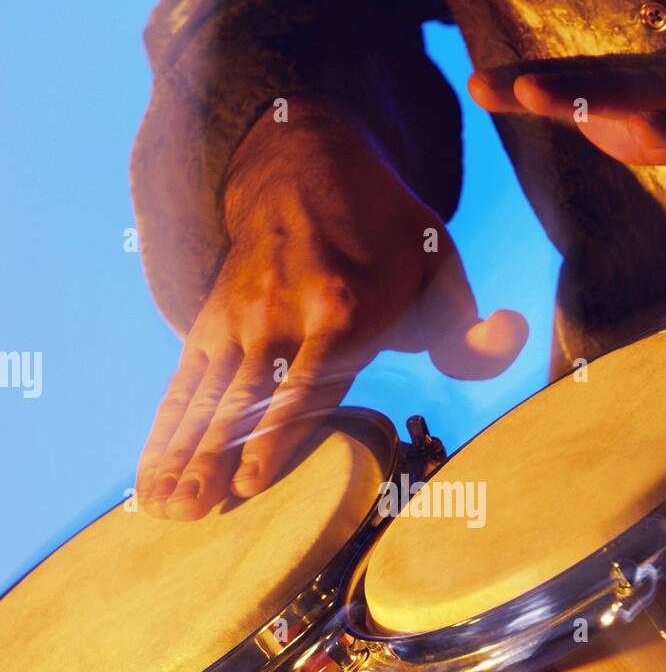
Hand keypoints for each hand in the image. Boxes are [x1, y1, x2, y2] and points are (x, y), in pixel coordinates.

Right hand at [137, 98, 526, 519]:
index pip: (307, 379)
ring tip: (167, 505)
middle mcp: (279, 312)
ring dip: (182, 453)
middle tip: (196, 507)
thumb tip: (510, 336)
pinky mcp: (209, 326)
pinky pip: (183, 386)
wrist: (303, 164)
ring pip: (206, 397)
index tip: (252, 479)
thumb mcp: (440, 264)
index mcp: (342, 304)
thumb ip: (472, 324)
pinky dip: (163, 434)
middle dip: (217, 455)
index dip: (277, 431)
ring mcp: (237, 320)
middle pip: (245, 396)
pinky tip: (149, 480)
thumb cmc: (386, 233)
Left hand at [469, 41, 665, 188]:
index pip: (596, 78)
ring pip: (657, 93)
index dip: (537, 81)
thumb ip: (660, 126)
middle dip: (543, 80)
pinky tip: (644, 125)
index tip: (477, 85)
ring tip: (536, 92)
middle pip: (610, 76)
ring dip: (594, 91)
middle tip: (479, 84)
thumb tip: (606, 126)